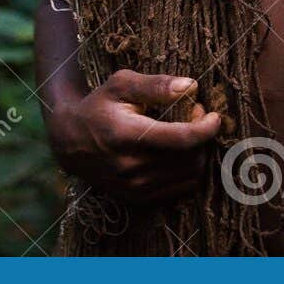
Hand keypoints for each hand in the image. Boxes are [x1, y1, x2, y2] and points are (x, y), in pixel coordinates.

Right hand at [46, 70, 221, 204]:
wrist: (69, 141)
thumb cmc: (99, 106)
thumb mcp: (121, 84)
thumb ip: (155, 85)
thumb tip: (191, 86)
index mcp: (127, 136)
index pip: (181, 139)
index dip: (205, 128)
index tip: (214, 115)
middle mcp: (131, 167)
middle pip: (190, 159)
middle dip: (202, 136)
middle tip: (195, 115)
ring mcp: (134, 187)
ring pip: (189, 175)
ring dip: (198, 153)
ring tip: (186, 131)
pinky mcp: (137, 198)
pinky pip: (180, 189)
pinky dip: (188, 170)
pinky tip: (179, 151)